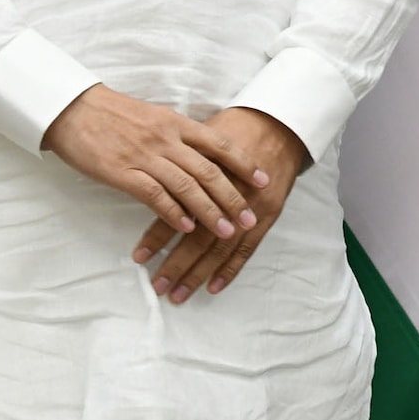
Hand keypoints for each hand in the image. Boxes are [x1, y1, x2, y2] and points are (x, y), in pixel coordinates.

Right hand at [42, 84, 268, 242]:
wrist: (74, 108)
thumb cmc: (114, 114)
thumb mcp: (154, 117)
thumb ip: (178, 135)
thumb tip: (203, 154)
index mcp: (176, 123)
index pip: (219, 143)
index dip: (243, 163)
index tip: (262, 181)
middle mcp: (166, 138)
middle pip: (208, 170)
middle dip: (232, 197)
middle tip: (249, 218)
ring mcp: (145, 155)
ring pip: (186, 186)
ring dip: (208, 211)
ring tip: (225, 231)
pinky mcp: (122, 171)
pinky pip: (154, 194)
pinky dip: (173, 212)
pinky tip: (186, 227)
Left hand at [132, 107, 308, 303]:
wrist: (278, 125)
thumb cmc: (235, 129)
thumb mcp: (202, 138)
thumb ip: (179, 163)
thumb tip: (144, 181)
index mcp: (209, 171)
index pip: (179, 210)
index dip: (158, 236)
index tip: (139, 257)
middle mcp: (230, 193)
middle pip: (200, 235)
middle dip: (176, 264)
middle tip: (157, 285)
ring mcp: (252, 207)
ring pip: (221, 247)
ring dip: (199, 273)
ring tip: (178, 294)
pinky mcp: (268, 214)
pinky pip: (248, 248)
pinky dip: (230, 270)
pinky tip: (213, 287)